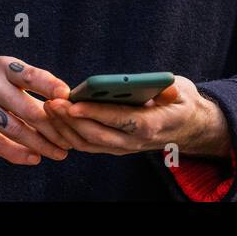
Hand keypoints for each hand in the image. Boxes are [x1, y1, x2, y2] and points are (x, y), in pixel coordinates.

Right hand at [0, 51, 72, 164]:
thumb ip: (23, 81)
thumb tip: (60, 98)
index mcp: (2, 65)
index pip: (32, 75)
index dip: (52, 87)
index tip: (69, 99)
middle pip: (28, 109)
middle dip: (53, 127)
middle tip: (70, 139)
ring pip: (15, 129)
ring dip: (40, 144)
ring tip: (58, 152)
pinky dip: (16, 153)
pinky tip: (32, 158)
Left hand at [42, 75, 229, 158]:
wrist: (187, 128)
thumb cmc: (180, 103)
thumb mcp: (182, 91)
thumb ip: (170, 91)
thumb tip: (162, 87)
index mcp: (152, 125)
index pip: (120, 120)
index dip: (95, 113)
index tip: (73, 104)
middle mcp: (134, 142)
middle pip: (97, 135)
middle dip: (70, 120)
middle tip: (52, 102)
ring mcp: (123, 148)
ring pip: (88, 144)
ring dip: (65, 128)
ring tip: (49, 107)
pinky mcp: (114, 147)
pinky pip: (87, 145)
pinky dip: (68, 134)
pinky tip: (56, 119)